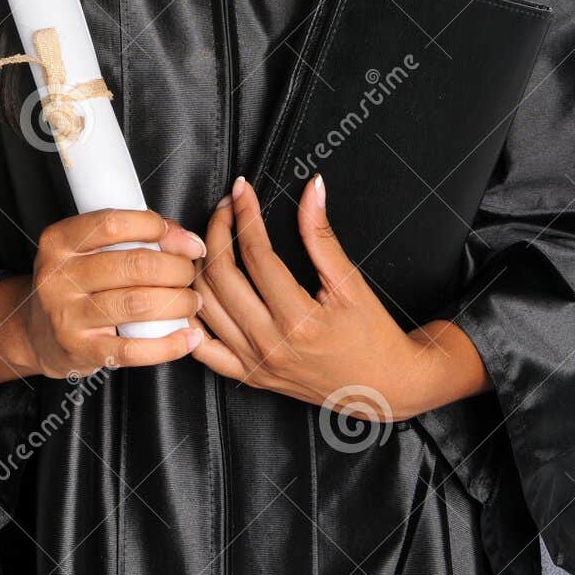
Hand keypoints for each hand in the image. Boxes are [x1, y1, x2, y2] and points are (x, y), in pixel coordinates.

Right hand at [0, 208, 204, 384]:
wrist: (38, 332)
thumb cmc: (76, 284)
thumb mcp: (89, 249)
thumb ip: (133, 235)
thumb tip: (184, 239)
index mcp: (60, 241)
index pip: (114, 224)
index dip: (157, 228)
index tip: (183, 240)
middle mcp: (59, 277)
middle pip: (134, 265)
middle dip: (176, 268)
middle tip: (189, 273)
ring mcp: (68, 316)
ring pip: (138, 304)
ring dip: (178, 302)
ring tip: (190, 301)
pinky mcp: (81, 350)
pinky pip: (134, 350)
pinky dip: (169, 344)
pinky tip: (188, 337)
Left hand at [190, 174, 489, 420]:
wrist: (383, 385)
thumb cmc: (372, 336)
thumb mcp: (351, 282)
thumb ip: (322, 235)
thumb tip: (312, 189)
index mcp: (298, 320)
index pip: (255, 254)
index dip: (245, 215)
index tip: (242, 191)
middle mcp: (269, 345)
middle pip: (221, 277)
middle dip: (217, 231)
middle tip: (226, 208)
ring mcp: (255, 364)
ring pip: (205, 308)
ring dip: (199, 266)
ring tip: (211, 239)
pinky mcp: (249, 377)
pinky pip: (204, 350)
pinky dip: (191, 319)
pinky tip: (194, 292)